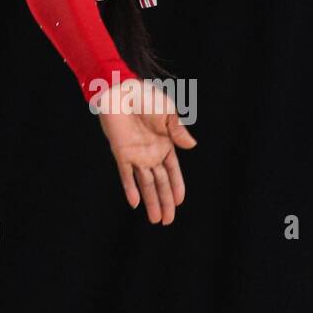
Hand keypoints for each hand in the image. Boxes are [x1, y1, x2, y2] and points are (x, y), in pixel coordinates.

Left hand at [93, 80, 195, 223]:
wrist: (122, 90)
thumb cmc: (147, 97)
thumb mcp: (169, 113)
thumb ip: (179, 131)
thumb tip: (192, 146)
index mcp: (165, 144)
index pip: (173, 172)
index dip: (177, 187)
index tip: (180, 202)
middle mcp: (151, 154)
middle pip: (160, 183)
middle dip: (165, 202)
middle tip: (168, 221)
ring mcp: (136, 155)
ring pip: (145, 183)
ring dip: (150, 201)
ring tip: (156, 219)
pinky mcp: (121, 153)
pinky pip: (126, 175)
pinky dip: (130, 189)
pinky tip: (135, 204)